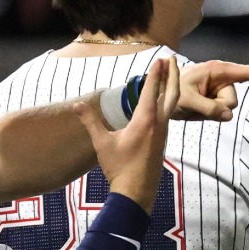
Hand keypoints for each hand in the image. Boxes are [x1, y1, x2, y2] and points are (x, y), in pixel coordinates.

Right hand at [76, 56, 172, 205]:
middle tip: (170, 58)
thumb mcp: (101, 143)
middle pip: (170, 93)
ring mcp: (163, 133)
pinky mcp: (162, 140)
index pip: (151, 91)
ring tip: (169, 74)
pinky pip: (167, 115)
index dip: (155, 74)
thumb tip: (77, 105)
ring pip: (171, 104)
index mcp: (145, 121)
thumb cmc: (119, 167)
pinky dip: (167, 102)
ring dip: (171, 87)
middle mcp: (158, 124)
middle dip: (171, 74)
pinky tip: (164, 101)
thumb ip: (91, 122)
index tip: (159, 59)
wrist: (136, 191)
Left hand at [171, 60, 248, 121]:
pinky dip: (210, 113)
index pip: (246, 73)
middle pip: (232, 101)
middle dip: (218, 108)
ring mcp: (220, 88)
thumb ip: (208, 108)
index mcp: (217, 71)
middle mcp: (222, 78)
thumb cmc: (170, 91)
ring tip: (194, 105)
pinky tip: (197, 107)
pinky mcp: (218, 98)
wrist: (160, 94)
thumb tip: (229, 116)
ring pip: (228, 109)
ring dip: (212, 111)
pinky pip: (222, 112)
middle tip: (196, 104)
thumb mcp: (186, 100)